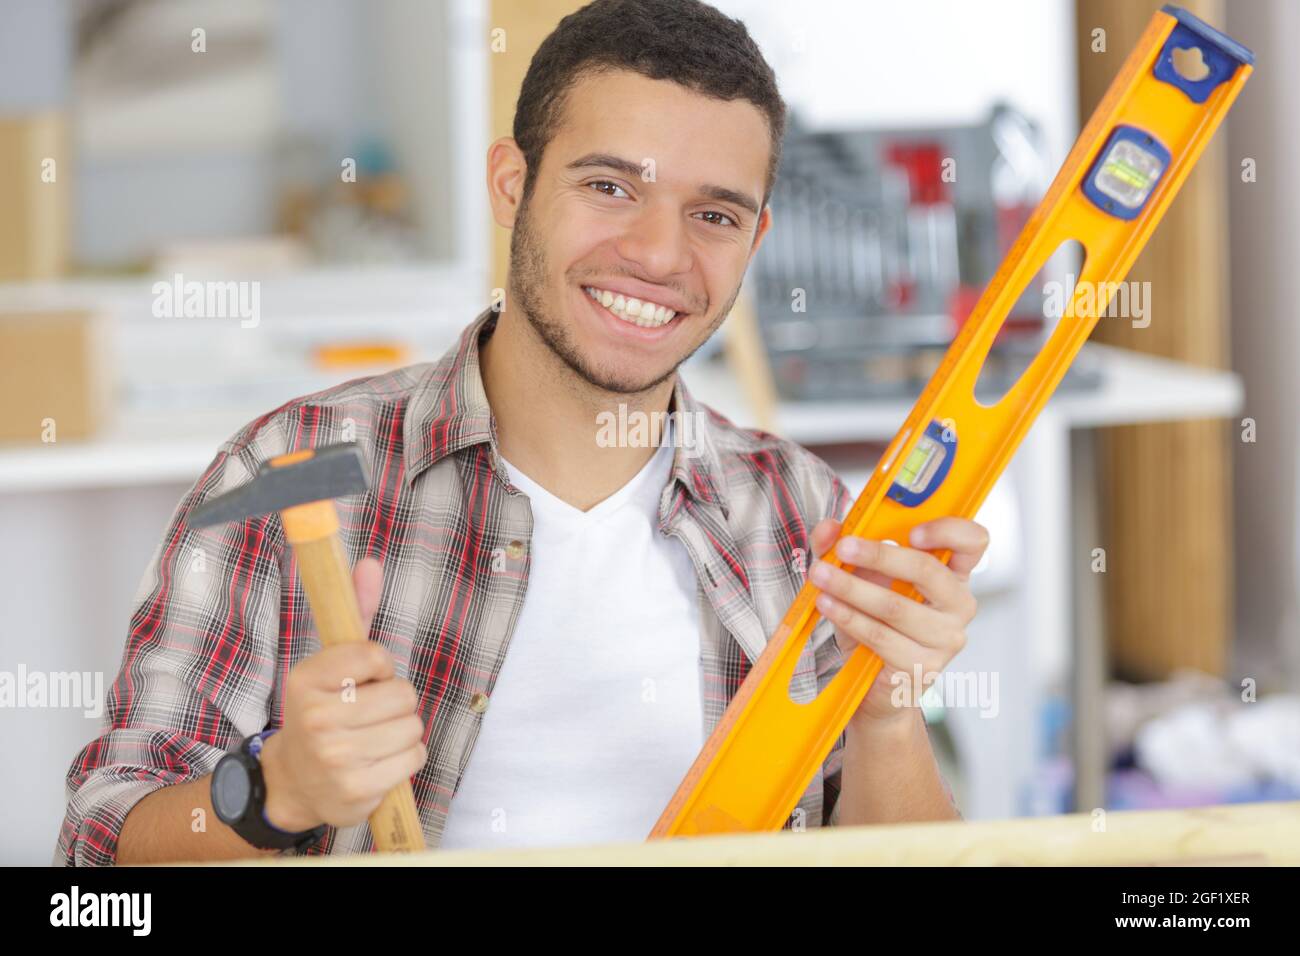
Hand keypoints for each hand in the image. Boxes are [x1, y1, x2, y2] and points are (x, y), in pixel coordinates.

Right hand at [259, 558, 426, 831]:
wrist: (293, 781)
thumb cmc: (324, 710)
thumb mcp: (331, 661)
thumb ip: (354, 610)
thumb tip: (370, 562)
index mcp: (305, 680)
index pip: (376, 656)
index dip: (380, 667)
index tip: (363, 679)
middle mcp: (316, 718)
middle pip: (403, 695)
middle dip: (396, 702)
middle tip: (368, 714)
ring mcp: (335, 758)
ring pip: (413, 727)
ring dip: (402, 732)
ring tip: (373, 738)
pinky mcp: (356, 791)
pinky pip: (414, 758)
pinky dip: (405, 759)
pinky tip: (378, 762)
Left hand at [807, 517, 987, 727]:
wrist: (876, 686)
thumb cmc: (876, 626)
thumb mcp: (861, 579)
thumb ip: (844, 549)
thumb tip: (829, 528)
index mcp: (952, 574)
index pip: (972, 542)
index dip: (948, 530)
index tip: (911, 530)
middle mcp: (957, 605)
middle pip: (927, 570)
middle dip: (879, 554)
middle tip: (843, 547)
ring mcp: (945, 639)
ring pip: (895, 606)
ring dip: (851, 588)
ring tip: (821, 576)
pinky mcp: (923, 667)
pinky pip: (880, 636)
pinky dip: (848, 617)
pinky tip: (827, 605)